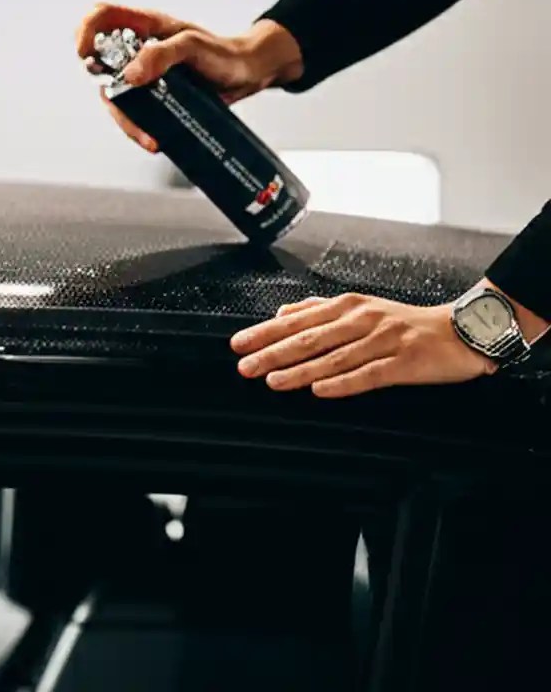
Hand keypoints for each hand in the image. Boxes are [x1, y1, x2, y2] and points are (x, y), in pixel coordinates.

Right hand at [75, 3, 303, 152]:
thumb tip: (129, 74)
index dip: (86, 31)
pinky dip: (138, 130)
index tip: (88, 56)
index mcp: (145, 26)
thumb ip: (162, 55)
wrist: (246, 76)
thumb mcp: (194, 47)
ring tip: (148, 136)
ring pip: (115, 97)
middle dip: (106, 90)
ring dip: (126, 121)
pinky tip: (154, 139)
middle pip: (100, 65)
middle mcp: (138, 50)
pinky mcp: (152, 97)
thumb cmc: (224, 54)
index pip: (102, 16)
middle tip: (121, 105)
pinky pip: (133, 114)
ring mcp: (143, 75)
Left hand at [229, 293, 495, 398]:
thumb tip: (280, 313)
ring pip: (333, 358)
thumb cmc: (403, 322)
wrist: (459, 331)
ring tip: (272, 381)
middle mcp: (362, 320)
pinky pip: (368, 375)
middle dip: (273, 353)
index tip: (238, 344)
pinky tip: (319, 391)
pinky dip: (342, 383)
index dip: (265, 333)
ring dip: (300, 371)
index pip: (298, 320)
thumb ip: (317, 309)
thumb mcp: (359, 307)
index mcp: (347, 306)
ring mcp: (383, 341)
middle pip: (310, 338)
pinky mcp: (403, 362)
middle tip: (244, 366)